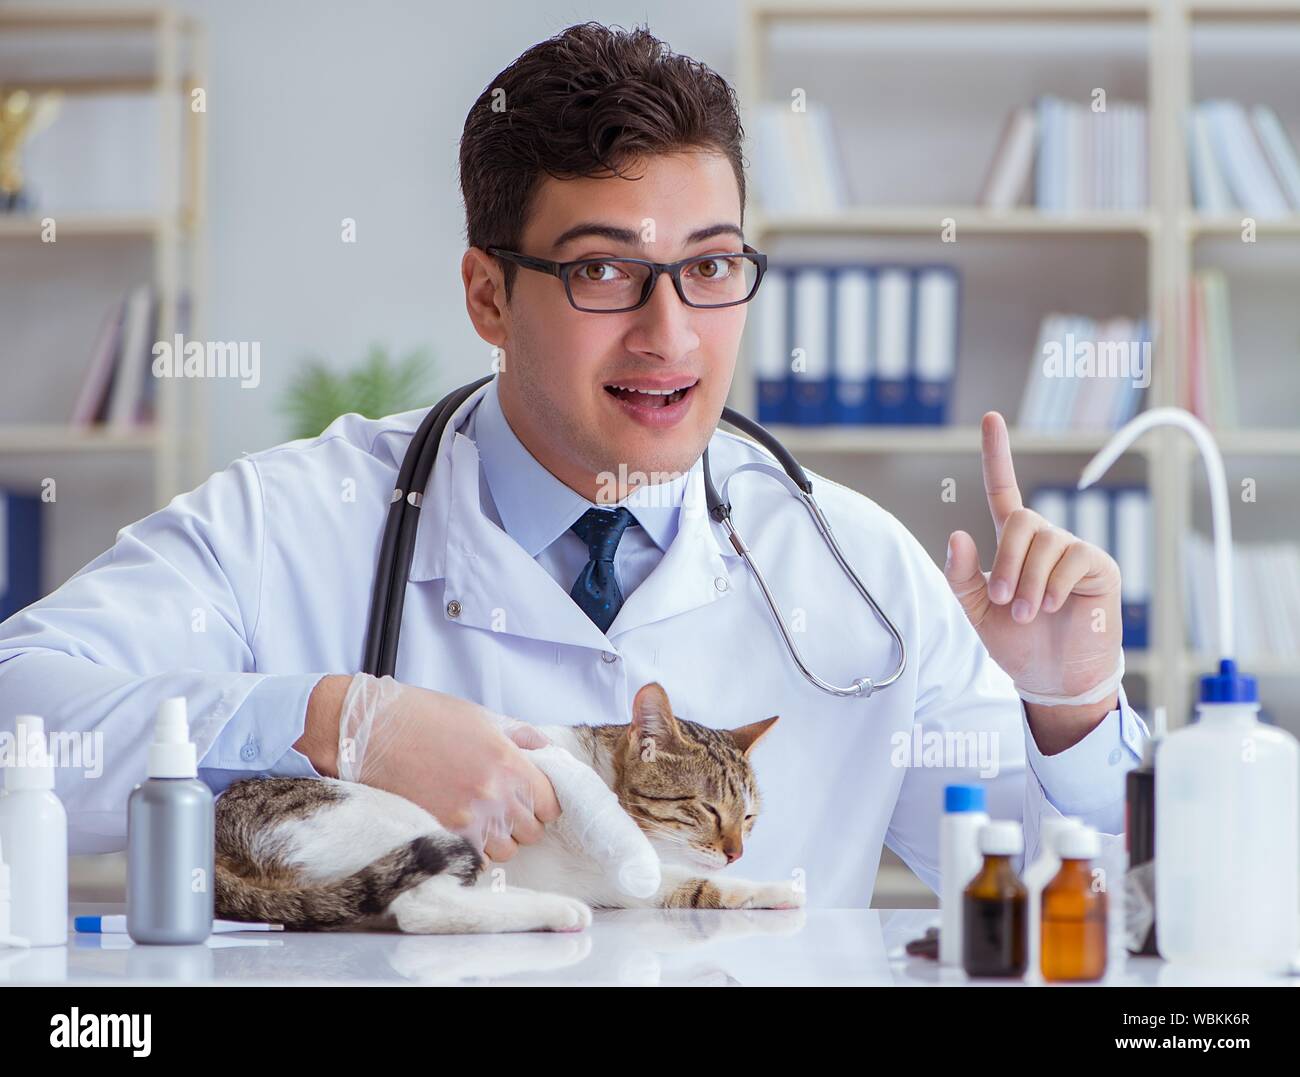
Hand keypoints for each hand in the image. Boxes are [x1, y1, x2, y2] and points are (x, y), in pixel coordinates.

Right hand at [330, 673, 560, 862]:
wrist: (367, 730)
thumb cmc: (423, 716)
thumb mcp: (482, 717)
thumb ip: (522, 737)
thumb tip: (548, 753)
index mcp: (508, 763)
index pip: (551, 805)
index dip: (544, 801)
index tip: (534, 796)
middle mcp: (492, 797)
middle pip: (532, 832)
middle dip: (524, 820)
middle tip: (506, 804)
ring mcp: (465, 821)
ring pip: (505, 851)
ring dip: (500, 838)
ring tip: (482, 816)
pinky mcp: (439, 836)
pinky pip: (474, 860)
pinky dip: (474, 849)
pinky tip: (462, 826)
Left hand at [943, 413, 1122, 733]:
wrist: (1052, 677)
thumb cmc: (1016, 641)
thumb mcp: (976, 610)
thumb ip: (961, 575)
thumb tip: (957, 534)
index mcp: (1013, 544)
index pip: (1003, 490)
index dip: (997, 455)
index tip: (992, 418)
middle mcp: (1044, 539)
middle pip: (1021, 522)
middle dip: (1007, 563)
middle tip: (1004, 603)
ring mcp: (1072, 550)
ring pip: (1043, 543)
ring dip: (1027, 583)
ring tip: (1026, 613)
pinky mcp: (1098, 566)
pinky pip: (1070, 559)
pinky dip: (1052, 586)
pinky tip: (1053, 608)